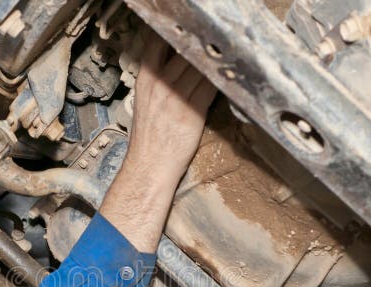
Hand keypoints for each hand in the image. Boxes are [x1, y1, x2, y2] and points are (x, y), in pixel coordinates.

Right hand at [123, 29, 216, 181]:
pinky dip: (220, 81)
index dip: (175, 37)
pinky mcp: (194, 112)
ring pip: (201, 67)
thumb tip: (178, 61)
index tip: (188, 38)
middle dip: (199, 48)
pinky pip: (211, 88)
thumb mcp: (144, 100)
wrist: (149, 165)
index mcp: (146, 80)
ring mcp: (177, 98)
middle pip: (185, 52)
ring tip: (222, 60)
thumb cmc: (149, 136)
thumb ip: (158, 78)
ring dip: (213, 62)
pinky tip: (226, 78)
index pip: (158, 43)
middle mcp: (161, 85)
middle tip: (211, 48)